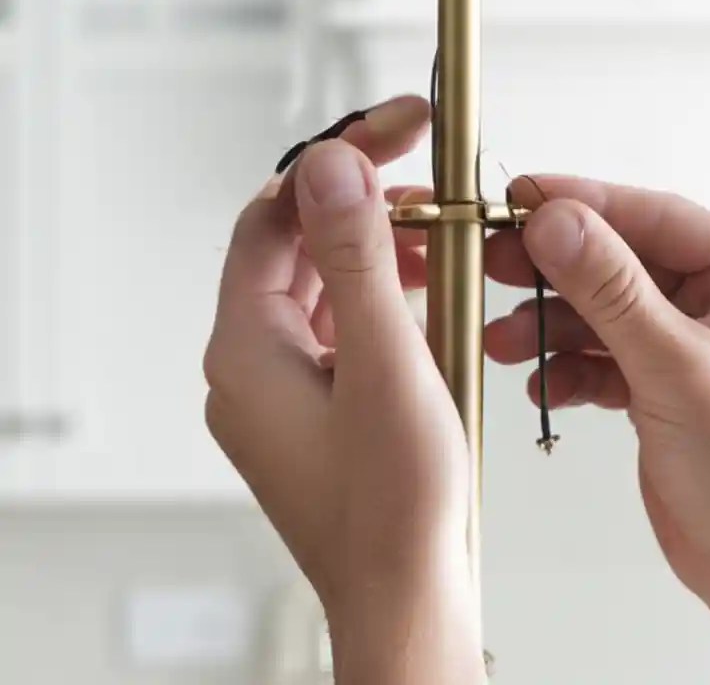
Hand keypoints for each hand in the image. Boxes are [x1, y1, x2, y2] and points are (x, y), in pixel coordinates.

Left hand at [203, 96, 484, 683]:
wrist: (407, 600)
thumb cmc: (397, 507)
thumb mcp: (387, 365)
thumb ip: (357, 260)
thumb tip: (332, 167)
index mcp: (247, 348)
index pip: (274, 216)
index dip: (336, 161)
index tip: (398, 128)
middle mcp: (250, 367)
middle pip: (294, 249)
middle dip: (363, 205)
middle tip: (429, 177)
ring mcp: (281, 396)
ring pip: (320, 292)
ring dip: (378, 254)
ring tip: (442, 237)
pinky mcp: (315, 417)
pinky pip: (340, 335)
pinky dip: (383, 306)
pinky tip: (432, 305)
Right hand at [485, 177, 709, 683]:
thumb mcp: (676, 369)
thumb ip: (611, 288)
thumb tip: (554, 219)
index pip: (657, 216)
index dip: (582, 205)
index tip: (515, 199)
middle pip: (625, 259)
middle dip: (557, 269)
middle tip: (491, 265)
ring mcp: (697, 343)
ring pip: (608, 310)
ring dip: (553, 325)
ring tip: (502, 342)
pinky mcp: (669, 386)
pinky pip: (608, 357)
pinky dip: (570, 369)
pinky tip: (541, 386)